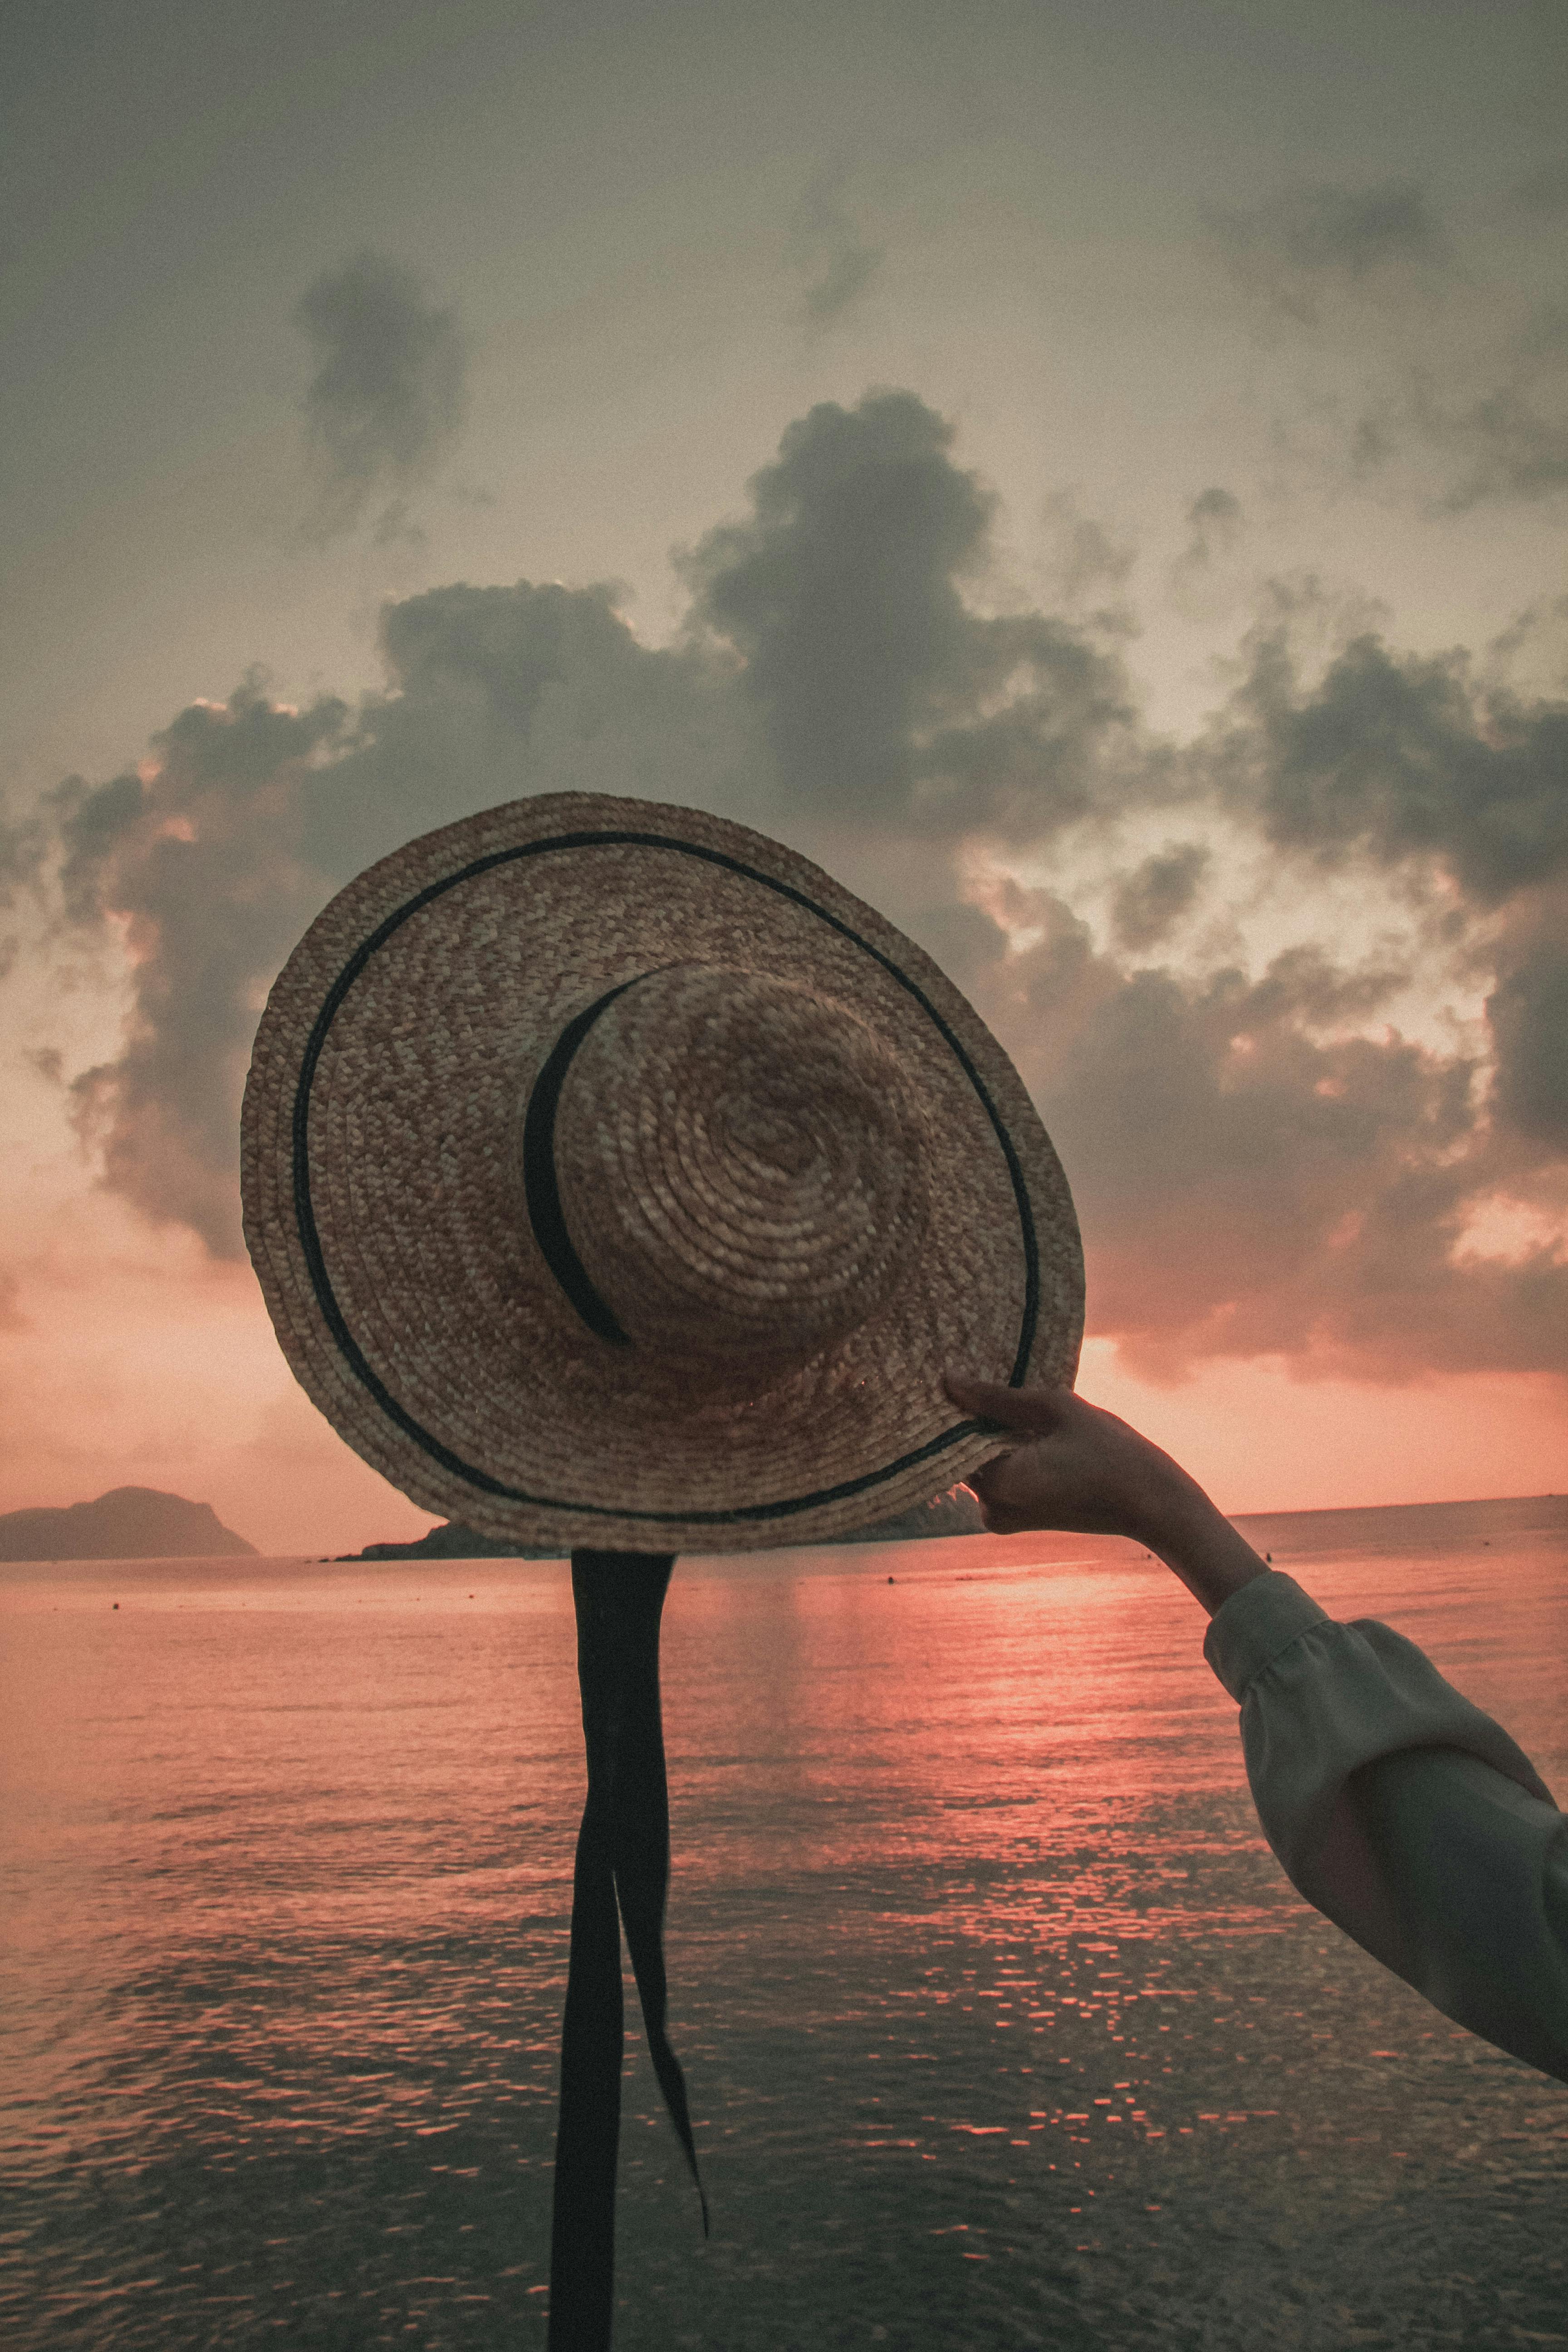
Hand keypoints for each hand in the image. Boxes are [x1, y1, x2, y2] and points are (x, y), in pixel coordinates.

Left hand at [944, 1374, 1267, 1616]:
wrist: (1152, 1504)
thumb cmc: (1111, 1452)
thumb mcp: (1056, 1410)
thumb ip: (997, 1398)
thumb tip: (949, 1382)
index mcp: (997, 1482)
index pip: (951, 1437)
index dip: (955, 1406)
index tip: (957, 1377)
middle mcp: (990, 1507)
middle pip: (961, 1452)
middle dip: (974, 1421)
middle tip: (993, 1387)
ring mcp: (1001, 1518)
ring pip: (979, 1464)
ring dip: (992, 1436)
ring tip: (1019, 1410)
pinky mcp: (1014, 1520)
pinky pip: (994, 1478)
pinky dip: (1005, 1454)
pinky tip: (1029, 1433)